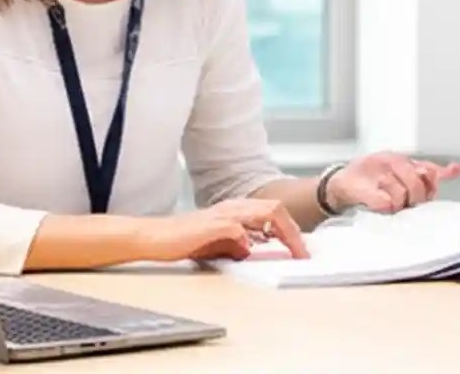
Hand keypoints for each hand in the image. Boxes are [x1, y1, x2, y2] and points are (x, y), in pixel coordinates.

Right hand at [141, 199, 308, 261]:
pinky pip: (238, 229)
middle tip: (303, 252)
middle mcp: (234, 207)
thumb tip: (254, 251)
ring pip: (264, 212)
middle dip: (294, 231)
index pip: (273, 212)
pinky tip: (249, 252)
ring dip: (283, 233)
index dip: (291, 230)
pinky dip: (248, 240)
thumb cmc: (185, 239)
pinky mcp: (212, 225)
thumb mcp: (219, 243)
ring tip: (293, 252)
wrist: (156, 237)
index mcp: (237, 209)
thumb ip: (238, 244)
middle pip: (275, 208)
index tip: (301, 249)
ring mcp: (224, 214)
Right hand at [326, 152, 459, 213]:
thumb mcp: (400, 173)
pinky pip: (385, 202)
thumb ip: (426, 173)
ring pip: (401, 196)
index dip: (436, 179)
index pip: (428, 169)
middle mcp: (391, 162)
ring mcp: (377, 173)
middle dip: (415, 199)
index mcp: (402, 160)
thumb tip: (456, 169)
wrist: (340, 185)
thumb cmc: (373, 180)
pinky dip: (385, 206)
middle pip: (417, 185)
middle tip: (406, 204)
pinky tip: (380, 204)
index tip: (442, 181)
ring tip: (387, 203)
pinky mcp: (364, 188)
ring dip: (397, 205)